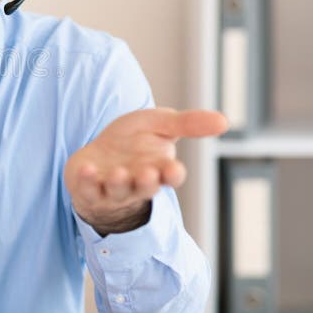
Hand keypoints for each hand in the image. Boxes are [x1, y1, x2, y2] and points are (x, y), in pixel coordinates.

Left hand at [64, 107, 227, 235]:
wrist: (98, 156)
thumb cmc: (132, 142)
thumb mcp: (160, 125)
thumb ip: (188, 123)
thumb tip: (224, 121)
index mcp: (158, 168)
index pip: (170, 175)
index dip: (172, 174)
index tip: (174, 169)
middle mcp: (136, 182)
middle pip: (145, 187)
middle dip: (147, 182)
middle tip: (148, 173)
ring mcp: (111, 188)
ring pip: (118, 191)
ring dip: (119, 183)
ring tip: (119, 173)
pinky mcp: (87, 188)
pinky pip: (87, 188)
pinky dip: (88, 181)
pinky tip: (88, 169)